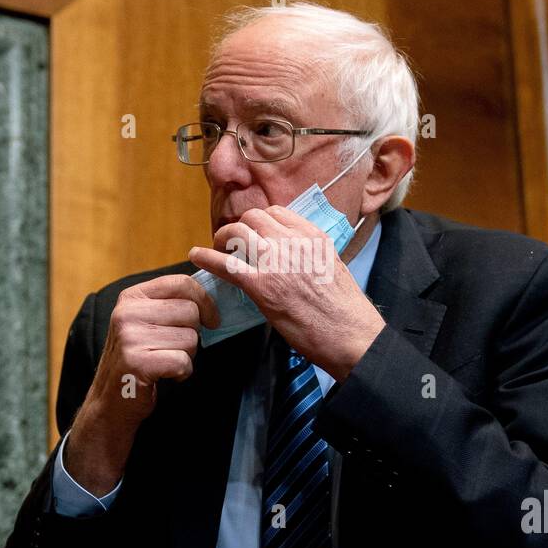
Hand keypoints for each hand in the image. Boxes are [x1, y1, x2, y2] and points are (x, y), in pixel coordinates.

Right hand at [67, 274, 219, 494]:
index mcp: (132, 297)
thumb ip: (170, 303)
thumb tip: (212, 294)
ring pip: (190, 338)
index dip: (205, 300)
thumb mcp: (146, 321)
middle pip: (191, 311)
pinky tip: (165, 375)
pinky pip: (183, 362)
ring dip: (186, 355)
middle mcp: (127, 313)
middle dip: (193, 334)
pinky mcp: (137, 362)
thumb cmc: (138, 358)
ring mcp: (130, 337)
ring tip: (165, 362)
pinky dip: (182, 373)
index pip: (181, 283)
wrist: (111, 401)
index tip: (211, 319)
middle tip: (174, 348)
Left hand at [187, 205, 384, 381]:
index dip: (261, 222)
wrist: (351, 335)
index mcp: (313, 237)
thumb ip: (312, 256)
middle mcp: (293, 242)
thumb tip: (294, 260)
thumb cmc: (345, 310)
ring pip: (237, 232)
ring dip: (222, 239)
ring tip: (218, 251)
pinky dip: (206, 258)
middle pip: (254, 217)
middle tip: (233, 244)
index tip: (255, 234)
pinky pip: (226, 265)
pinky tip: (196, 257)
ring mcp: (276, 262)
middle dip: (239, 228)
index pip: (278, 213)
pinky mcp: (262, 286)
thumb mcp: (334, 268)